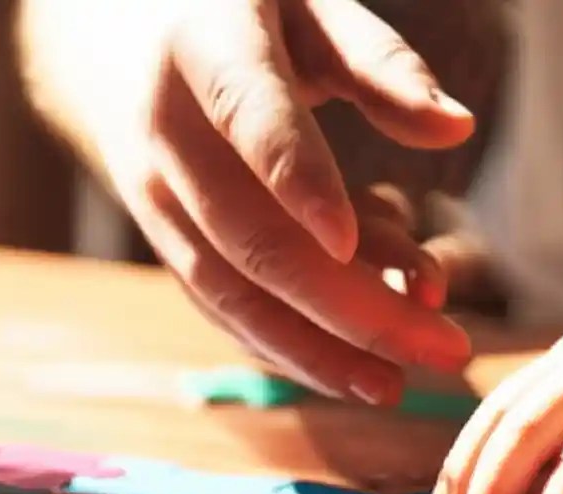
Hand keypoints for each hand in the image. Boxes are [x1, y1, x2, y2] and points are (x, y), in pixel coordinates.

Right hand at [51, 0, 475, 403]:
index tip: (346, 240)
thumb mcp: (306, 4)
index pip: (249, 117)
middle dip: (353, 305)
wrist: (105, 36)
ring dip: (319, 350)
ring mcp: (156, 201)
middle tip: (448, 347)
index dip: (294, 178)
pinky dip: (289, 349)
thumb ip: (379, 62)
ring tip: (400, 385)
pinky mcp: (168, 246)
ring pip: (234, 294)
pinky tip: (354, 374)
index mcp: (204, 47)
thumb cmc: (234, 11)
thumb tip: (457, 129)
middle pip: (254, 238)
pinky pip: (224, 309)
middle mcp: (166, 135)